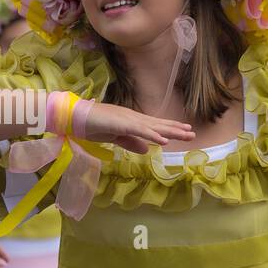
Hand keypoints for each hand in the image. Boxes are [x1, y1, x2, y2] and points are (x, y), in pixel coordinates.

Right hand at [78, 102, 193, 153]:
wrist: (75, 118)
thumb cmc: (92, 126)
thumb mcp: (114, 137)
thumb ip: (130, 142)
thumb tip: (147, 149)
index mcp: (131, 121)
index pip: (154, 126)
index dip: (170, 129)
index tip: (185, 131)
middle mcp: (133, 118)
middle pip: (158, 125)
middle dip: (175, 129)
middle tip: (192, 133)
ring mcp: (128, 119)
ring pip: (153, 126)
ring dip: (170, 131)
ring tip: (185, 134)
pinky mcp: (121, 124)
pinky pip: (139, 131)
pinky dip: (152, 135)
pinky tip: (164, 140)